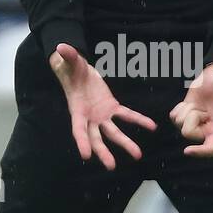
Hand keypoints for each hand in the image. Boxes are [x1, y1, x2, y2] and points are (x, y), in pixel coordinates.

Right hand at [49, 43, 156, 169]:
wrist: (78, 70)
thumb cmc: (71, 67)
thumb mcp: (69, 61)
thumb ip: (68, 56)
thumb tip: (61, 47)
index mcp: (77, 110)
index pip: (78, 129)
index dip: (82, 142)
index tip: (86, 156)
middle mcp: (89, 117)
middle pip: (96, 138)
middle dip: (103, 152)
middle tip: (111, 166)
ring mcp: (101, 115)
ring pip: (113, 133)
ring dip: (125, 143)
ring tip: (137, 155)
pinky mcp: (111, 108)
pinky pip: (126, 116)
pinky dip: (138, 120)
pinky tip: (151, 126)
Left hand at [168, 62, 212, 158]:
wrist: (208, 84)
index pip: (210, 150)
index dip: (199, 152)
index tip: (186, 151)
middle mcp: (205, 133)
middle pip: (187, 132)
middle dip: (192, 115)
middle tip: (202, 107)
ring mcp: (192, 129)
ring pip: (179, 123)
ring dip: (186, 109)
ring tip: (197, 104)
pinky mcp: (181, 123)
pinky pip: (173, 116)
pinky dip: (179, 107)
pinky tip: (189, 104)